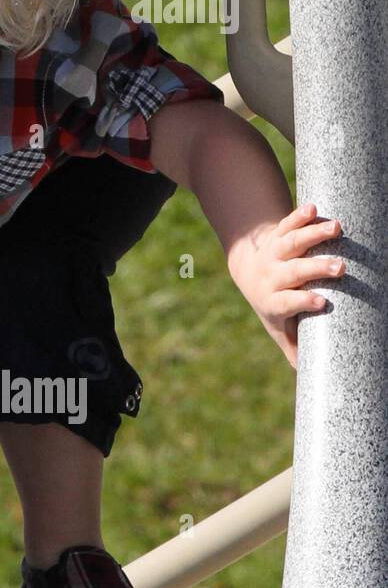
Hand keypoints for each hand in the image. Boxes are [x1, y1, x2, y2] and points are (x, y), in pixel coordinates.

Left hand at [227, 202, 343, 369]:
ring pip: (291, 242)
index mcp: (273, 300)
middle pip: (292, 270)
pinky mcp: (278, 234)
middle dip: (314, 268)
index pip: (286, 302)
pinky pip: (287, 222)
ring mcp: (274, 252)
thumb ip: (295, 349)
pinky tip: (314, 208)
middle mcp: (272, 274)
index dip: (302, 301)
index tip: (322, 301)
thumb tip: (313, 379)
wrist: (248, 270)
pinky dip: (299, 215)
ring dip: (312, 234)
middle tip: (339, 267)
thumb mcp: (280, 328)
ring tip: (336, 228)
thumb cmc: (274, 304)